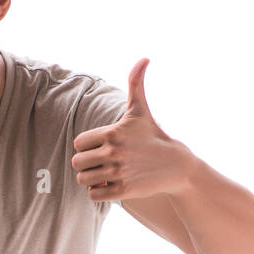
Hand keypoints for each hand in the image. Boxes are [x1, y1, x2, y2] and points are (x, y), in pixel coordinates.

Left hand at [71, 58, 194, 200]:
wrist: (176, 166)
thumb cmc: (153, 136)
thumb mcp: (141, 111)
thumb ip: (136, 83)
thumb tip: (144, 58)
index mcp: (112, 133)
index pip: (78, 144)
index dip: (87, 146)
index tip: (101, 147)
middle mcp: (114, 153)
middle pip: (77, 163)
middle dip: (86, 164)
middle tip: (101, 163)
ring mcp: (118, 173)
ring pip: (83, 180)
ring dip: (91, 179)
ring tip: (105, 174)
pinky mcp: (123, 191)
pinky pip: (94, 195)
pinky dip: (98, 192)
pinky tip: (110, 185)